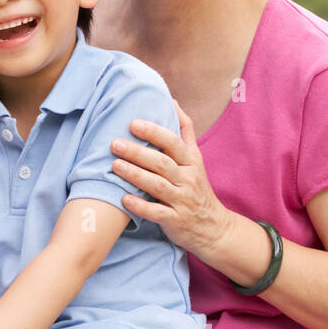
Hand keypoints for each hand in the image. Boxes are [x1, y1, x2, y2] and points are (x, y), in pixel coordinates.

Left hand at [110, 100, 234, 257]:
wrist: (213, 227)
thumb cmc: (197, 187)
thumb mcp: (195, 159)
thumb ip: (184, 131)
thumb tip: (172, 101)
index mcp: (191, 162)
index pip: (174, 142)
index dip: (154, 132)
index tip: (134, 123)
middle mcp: (188, 179)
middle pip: (162, 163)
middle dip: (138, 152)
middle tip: (114, 143)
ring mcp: (182, 200)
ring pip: (157, 186)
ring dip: (135, 175)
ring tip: (114, 166)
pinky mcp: (176, 221)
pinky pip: (157, 213)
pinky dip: (140, 206)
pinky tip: (123, 198)